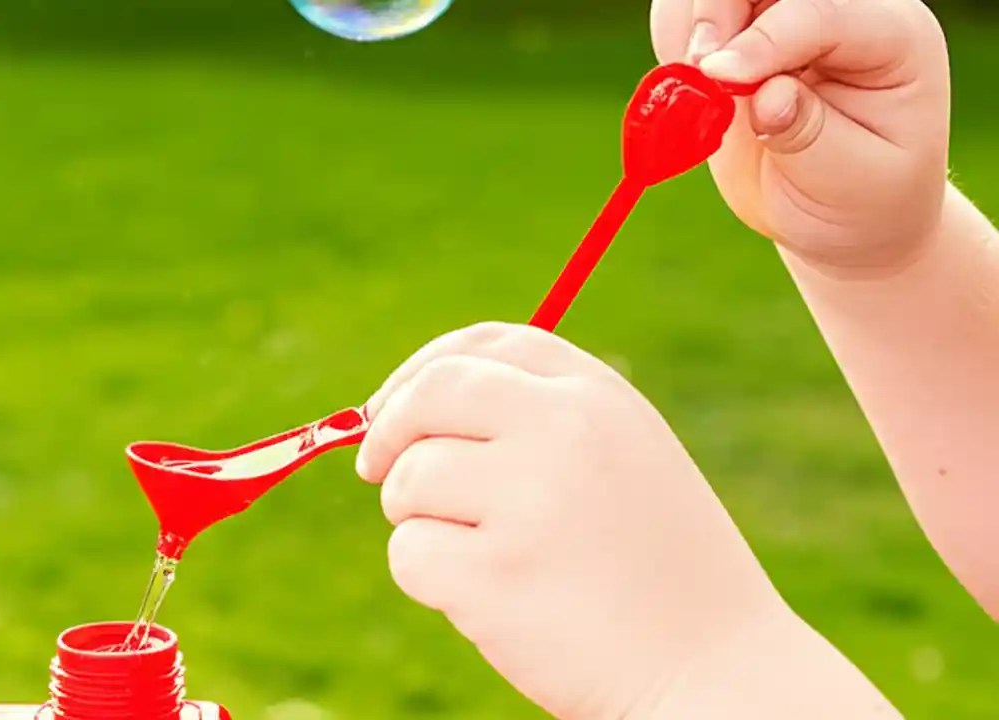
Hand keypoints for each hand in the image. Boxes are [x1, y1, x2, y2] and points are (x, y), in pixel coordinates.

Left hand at [355, 323, 789, 718]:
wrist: (714, 671)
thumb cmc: (658, 570)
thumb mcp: (620, 460)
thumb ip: (534, 418)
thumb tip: (399, 410)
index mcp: (597, 395)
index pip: (483, 343)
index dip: (419, 372)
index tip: (389, 408)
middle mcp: (564, 429)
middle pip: (430, 393)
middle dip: (387, 431)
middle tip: (378, 472)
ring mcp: (529, 498)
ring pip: (409, 481)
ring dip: (419, 520)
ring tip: (489, 560)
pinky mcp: (496, 573)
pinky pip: (410, 554)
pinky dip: (430, 580)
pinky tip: (494, 603)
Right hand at [650, 0, 950, 274]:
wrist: (842, 211)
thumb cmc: (860, 197)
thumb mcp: (853, 181)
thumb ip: (810, 136)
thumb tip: (766, 98)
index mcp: (890, 35)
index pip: (823, 9)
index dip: (765, 38)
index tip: (715, 77)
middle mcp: (840, 8)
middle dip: (718, 9)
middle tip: (696, 68)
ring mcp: (785, 12)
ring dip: (691, 20)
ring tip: (691, 79)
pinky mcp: (739, 27)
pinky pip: (686, 7)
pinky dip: (673, 34)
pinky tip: (688, 81)